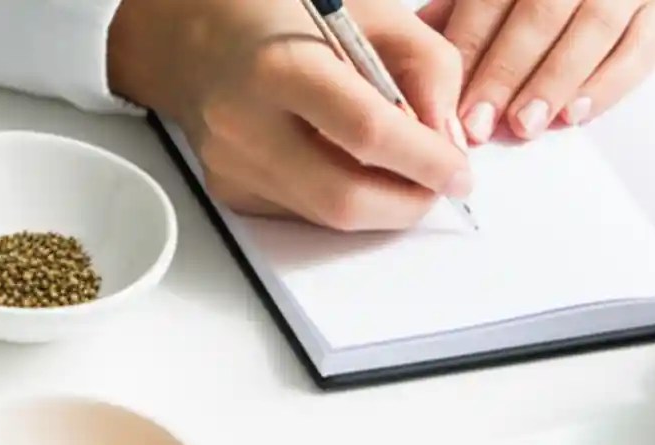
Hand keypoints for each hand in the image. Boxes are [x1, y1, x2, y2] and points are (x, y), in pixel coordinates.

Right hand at [108, 0, 471, 231]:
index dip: (425, 161)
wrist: (193, 34)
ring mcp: (232, 165)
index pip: (366, 133)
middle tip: (439, 183)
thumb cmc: (279, 12)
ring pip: (328, 215)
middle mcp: (244, 124)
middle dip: (407, 201)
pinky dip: (342, 195)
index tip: (460, 170)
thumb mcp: (367, 12)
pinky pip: (305, 212)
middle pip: (344, 197)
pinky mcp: (230, 191)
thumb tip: (448, 139)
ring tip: (400, 166)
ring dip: (380, 202)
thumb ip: (426, 66)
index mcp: (278, 65)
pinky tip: (344, 160)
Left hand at [419, 0, 654, 143]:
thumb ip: (458, 15)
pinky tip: (575, 115)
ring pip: (594, 27)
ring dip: (554, 82)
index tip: (447, 98)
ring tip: (524, 126)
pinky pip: (645, 46)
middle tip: (478, 124)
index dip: (469, 47)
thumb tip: (413, 62)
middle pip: (542, 10)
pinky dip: (609, 84)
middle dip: (505, 72)